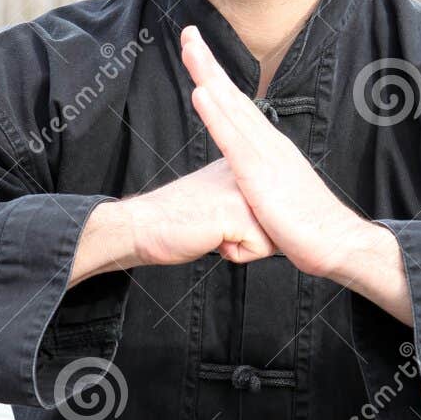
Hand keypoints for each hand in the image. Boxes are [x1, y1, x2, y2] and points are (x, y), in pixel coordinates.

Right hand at [121, 155, 278, 267]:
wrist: (144, 226)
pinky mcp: (240, 214)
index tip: (223, 217)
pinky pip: (260, 249)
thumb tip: (267, 214)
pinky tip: (213, 238)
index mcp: (239, 166)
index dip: (251, 222)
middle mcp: (245, 175)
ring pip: (272, 236)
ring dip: (243, 245)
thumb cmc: (174, 219)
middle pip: (276, 220)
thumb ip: (243, 198)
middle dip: (250, 235)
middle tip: (216, 226)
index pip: (272, 203)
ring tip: (214, 231)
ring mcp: (244, 192)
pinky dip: (236, 254)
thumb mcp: (218, 199)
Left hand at [180, 23, 366, 279]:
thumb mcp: (275, 205)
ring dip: (209, 76)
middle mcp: (270, 143)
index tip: (199, 54)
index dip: (218, 79)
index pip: (239, 107)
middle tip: (189, 33)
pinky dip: (215, 114)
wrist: (338, 244)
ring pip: (232, 108)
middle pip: (233, 96)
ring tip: (190, 49)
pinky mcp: (261, 175)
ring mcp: (266, 155)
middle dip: (209, 63)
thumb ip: (257, 193)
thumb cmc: (307, 231)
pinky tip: (201, 92)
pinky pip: (233, 139)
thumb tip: (245, 196)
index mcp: (270, 149)